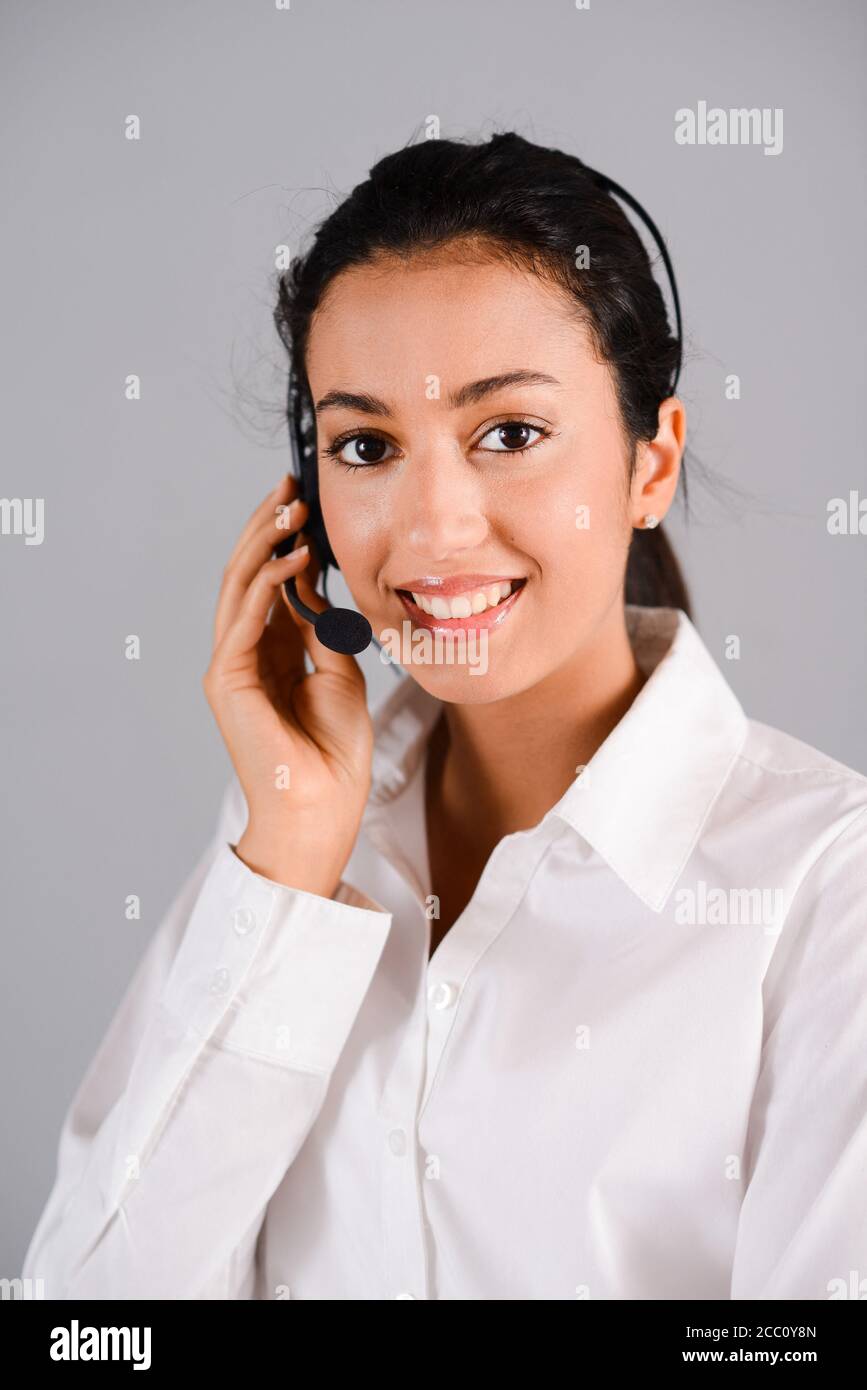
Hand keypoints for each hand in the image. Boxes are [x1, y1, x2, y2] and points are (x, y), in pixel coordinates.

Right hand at [202, 474, 373, 893]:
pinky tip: (292, 556)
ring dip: (263, 543)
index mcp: (270, 652)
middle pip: (247, 574)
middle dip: (267, 527)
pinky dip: (267, 582)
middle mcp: (244, 653)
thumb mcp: (340, 674)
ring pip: (238, 587)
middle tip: (290, 487)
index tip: (303, 501)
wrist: (323, 804)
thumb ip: (321, 630)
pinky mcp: (227, 678)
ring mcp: (231, 665)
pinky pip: (243, 617)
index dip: (283, 539)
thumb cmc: (334, 752)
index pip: (268, 581)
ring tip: (291, 508)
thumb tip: (313, 585)